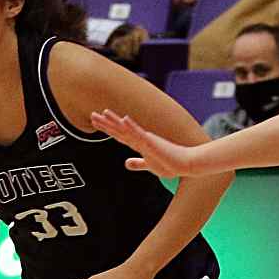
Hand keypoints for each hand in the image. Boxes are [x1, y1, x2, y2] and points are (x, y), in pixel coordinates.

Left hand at [89, 109, 204, 177]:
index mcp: (139, 144)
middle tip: (92, 115)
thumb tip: (127, 163)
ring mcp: (146, 140)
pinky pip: (140, 134)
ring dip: (115, 121)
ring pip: (127, 129)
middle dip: (106, 123)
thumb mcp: (149, 165)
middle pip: (119, 130)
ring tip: (103, 113)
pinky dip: (132, 127)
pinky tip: (124, 119)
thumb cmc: (170, 165)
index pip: (119, 135)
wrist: (186, 164)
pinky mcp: (153, 143)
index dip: (108, 128)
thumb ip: (138, 163)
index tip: (96, 122)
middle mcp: (140, 139)